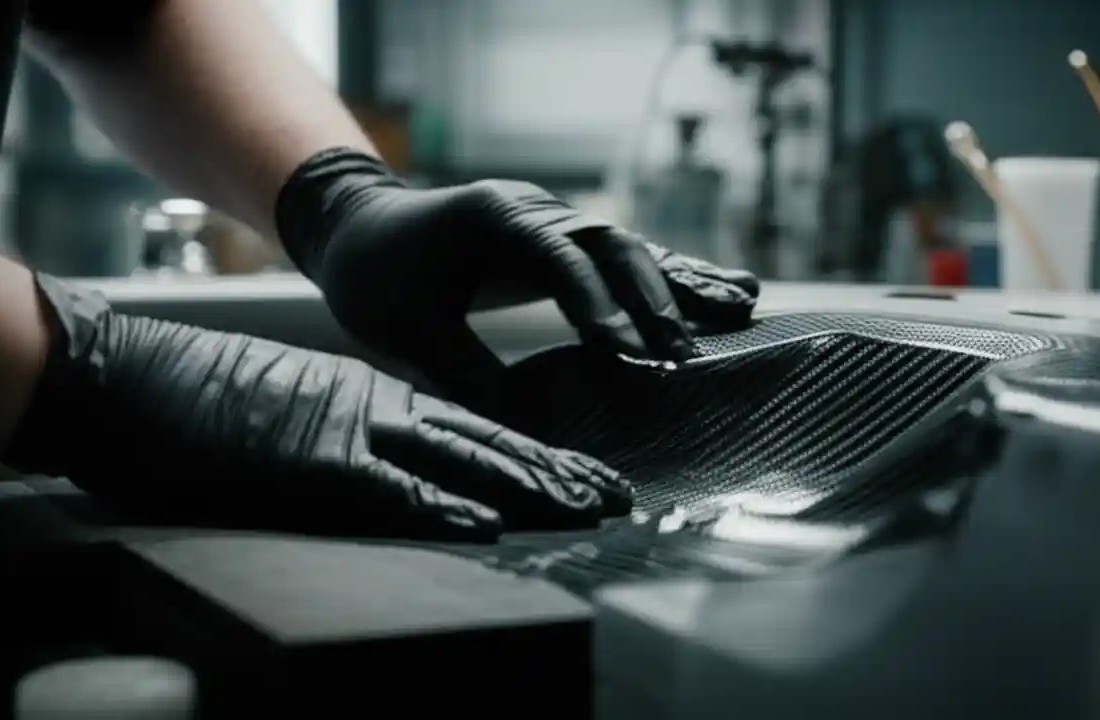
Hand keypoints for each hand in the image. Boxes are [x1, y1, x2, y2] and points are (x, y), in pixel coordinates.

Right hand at [0, 275, 630, 540]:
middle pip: (486, 442)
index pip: (473, 427)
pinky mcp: (311, 461)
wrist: (137, 373)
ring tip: (586, 508)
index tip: (586, 476)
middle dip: (557, 473)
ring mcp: (348, 432)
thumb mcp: (300, 406)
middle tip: (619, 496)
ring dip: (527, 488)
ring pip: (458, 462)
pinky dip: (440, 508)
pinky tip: (487, 524)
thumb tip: (393, 465)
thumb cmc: (210, 395)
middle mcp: (377, 408)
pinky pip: (388, 490)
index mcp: (375, 397)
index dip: (536, 454)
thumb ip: (351, 431)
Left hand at [275, 148, 758, 407]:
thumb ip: (467, 372)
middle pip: (612, 245)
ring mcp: (556, 221)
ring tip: (739, 310)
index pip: (558, 258)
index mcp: (495, 217)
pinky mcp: (565, 242)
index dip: (595, 305)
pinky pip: (625, 259)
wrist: (360, 228)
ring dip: (679, 282)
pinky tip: (724, 293)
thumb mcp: (409, 330)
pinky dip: (671, 277)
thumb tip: (527, 429)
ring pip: (631, 247)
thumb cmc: (377, 278)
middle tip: (683, 354)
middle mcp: (537, 209)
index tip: (624, 355)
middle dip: (653, 298)